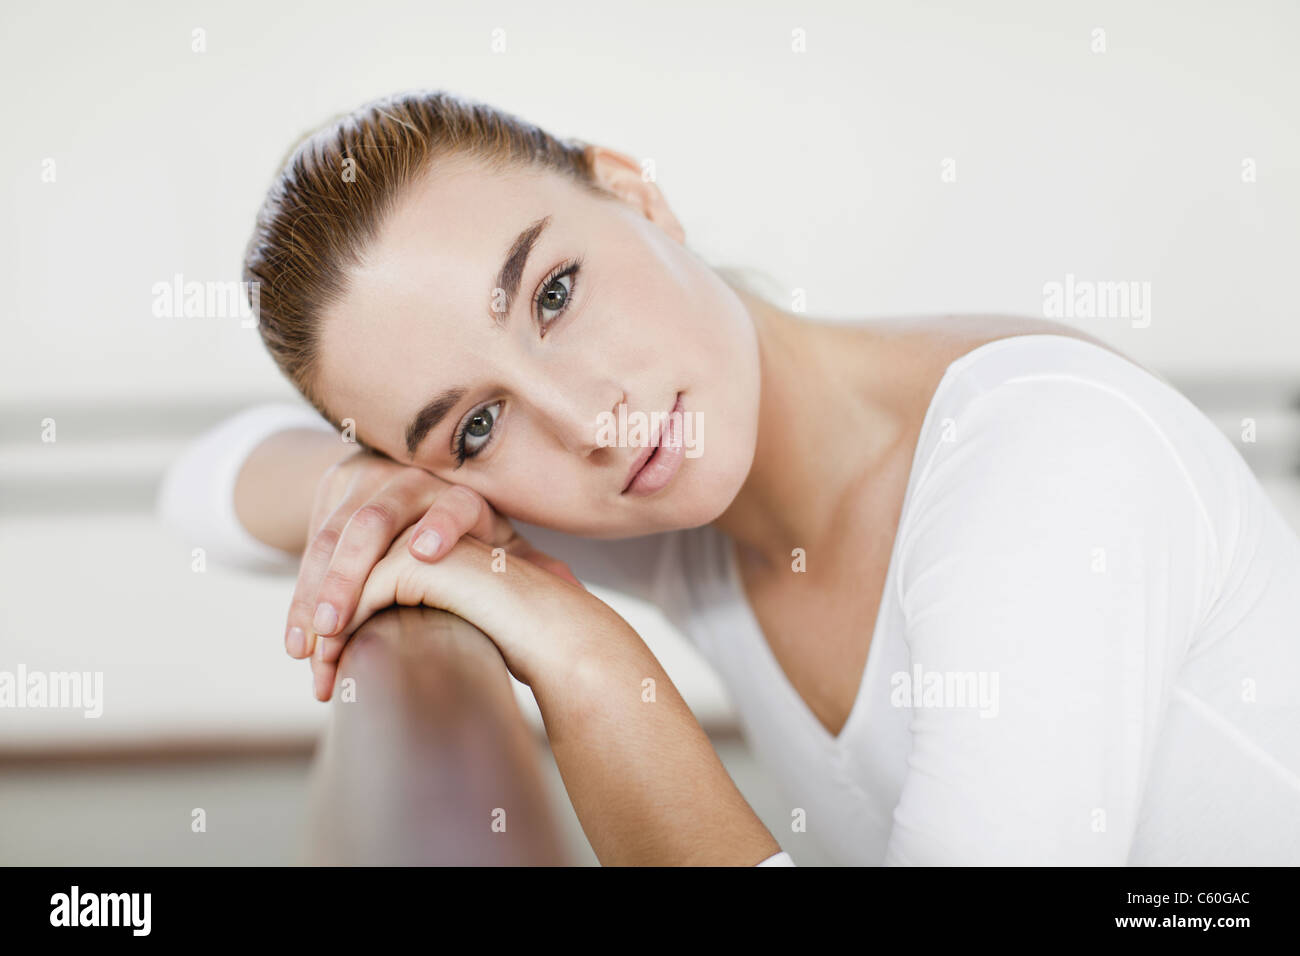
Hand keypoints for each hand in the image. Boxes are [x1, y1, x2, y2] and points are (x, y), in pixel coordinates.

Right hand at [282, 449, 580, 697]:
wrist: (412, 479)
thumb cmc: (472, 531)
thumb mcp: (499, 544)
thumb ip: (529, 568)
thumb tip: (573, 598)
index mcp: (462, 492)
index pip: (454, 503)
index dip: (441, 526)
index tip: (425, 555)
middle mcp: (410, 479)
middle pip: (375, 520)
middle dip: (352, 574)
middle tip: (337, 626)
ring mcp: (366, 480)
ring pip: (331, 536)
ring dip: (315, 594)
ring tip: (311, 648)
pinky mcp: (333, 490)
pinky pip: (308, 545)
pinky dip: (299, 596)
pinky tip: (297, 641)